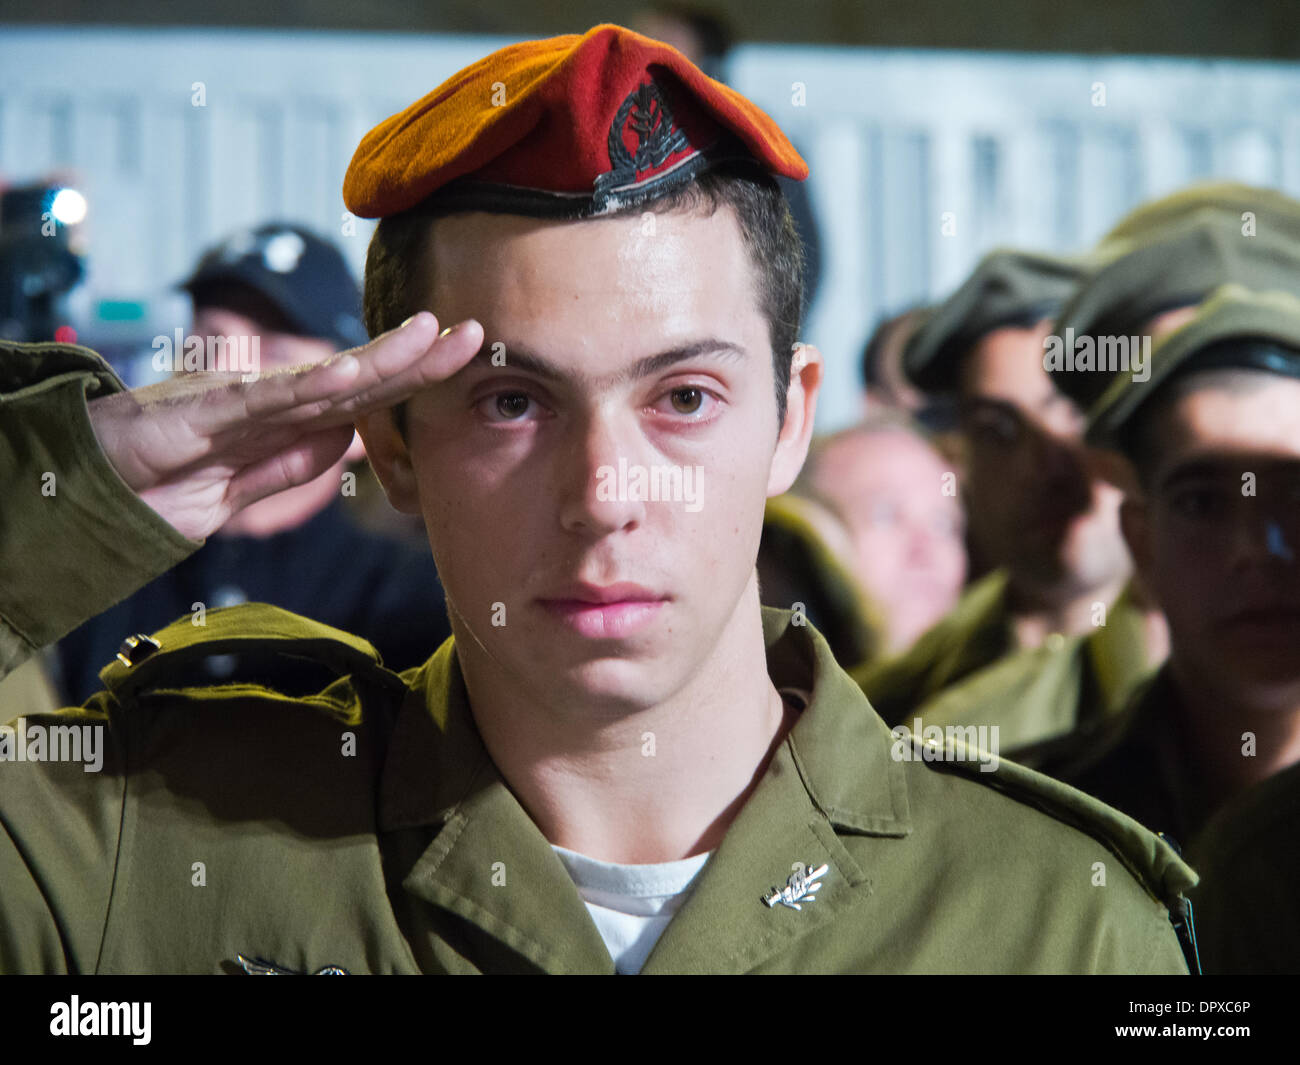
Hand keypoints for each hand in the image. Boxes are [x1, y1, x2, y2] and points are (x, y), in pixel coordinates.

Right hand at [88, 312, 482, 540]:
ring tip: (429, 336)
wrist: (90, 488)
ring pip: (323, 378)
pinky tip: (351, 374)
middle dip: (418, 356)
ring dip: (378, 358)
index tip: (465, 358)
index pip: (364, 394)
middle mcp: (271, 400)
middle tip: (476, 332)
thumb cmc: (164, 481)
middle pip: (358, 376)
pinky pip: (264, 399)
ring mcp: (240, 402)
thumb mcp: (244, 484)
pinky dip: (308, 387)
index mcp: (284, 418)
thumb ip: (293, 464)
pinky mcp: (205, 413)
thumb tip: (350, 441)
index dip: (416, 376)